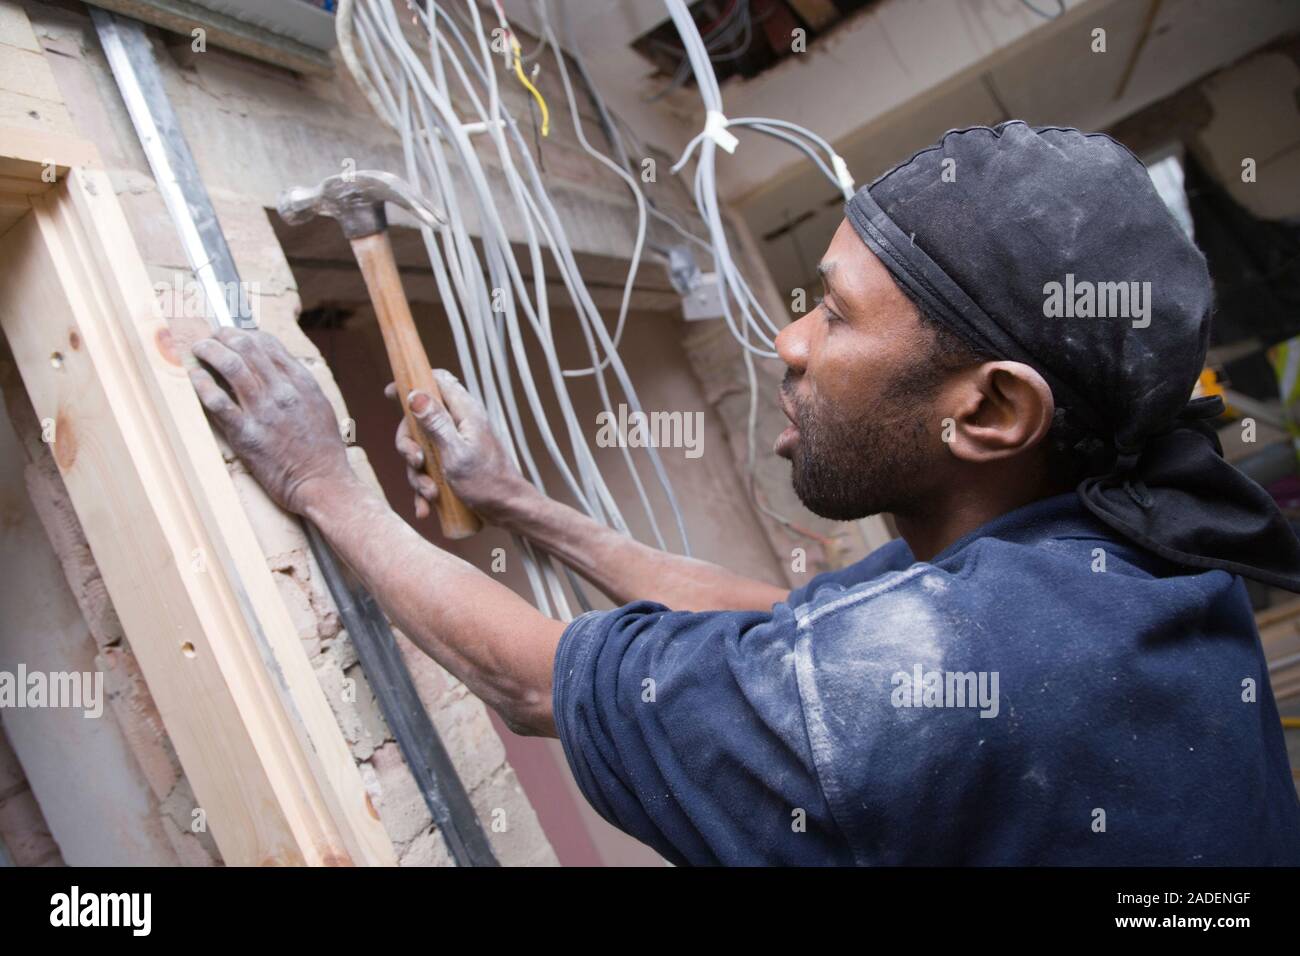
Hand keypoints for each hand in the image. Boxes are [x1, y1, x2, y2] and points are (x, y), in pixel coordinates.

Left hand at [190, 328, 356, 514]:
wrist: (323, 482)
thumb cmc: (322, 449)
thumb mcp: (319, 407)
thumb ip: (299, 385)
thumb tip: (275, 367)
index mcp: (302, 383)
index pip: (269, 344)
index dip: (245, 332)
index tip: (232, 333)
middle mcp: (283, 391)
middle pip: (247, 346)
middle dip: (223, 335)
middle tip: (211, 337)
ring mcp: (264, 412)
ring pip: (231, 366)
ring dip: (210, 351)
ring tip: (199, 348)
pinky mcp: (247, 434)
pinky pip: (218, 402)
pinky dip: (202, 384)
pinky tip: (194, 377)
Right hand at [387, 370, 532, 522]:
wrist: (507, 510)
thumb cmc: (487, 482)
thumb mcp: (456, 452)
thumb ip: (436, 423)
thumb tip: (415, 394)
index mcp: (464, 412)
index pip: (436, 381)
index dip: (411, 383)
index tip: (390, 394)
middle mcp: (459, 423)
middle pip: (418, 421)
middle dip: (410, 446)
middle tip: (417, 462)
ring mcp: (456, 444)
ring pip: (421, 450)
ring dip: (419, 475)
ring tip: (431, 493)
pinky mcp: (454, 463)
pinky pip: (429, 470)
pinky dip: (425, 488)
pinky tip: (426, 506)